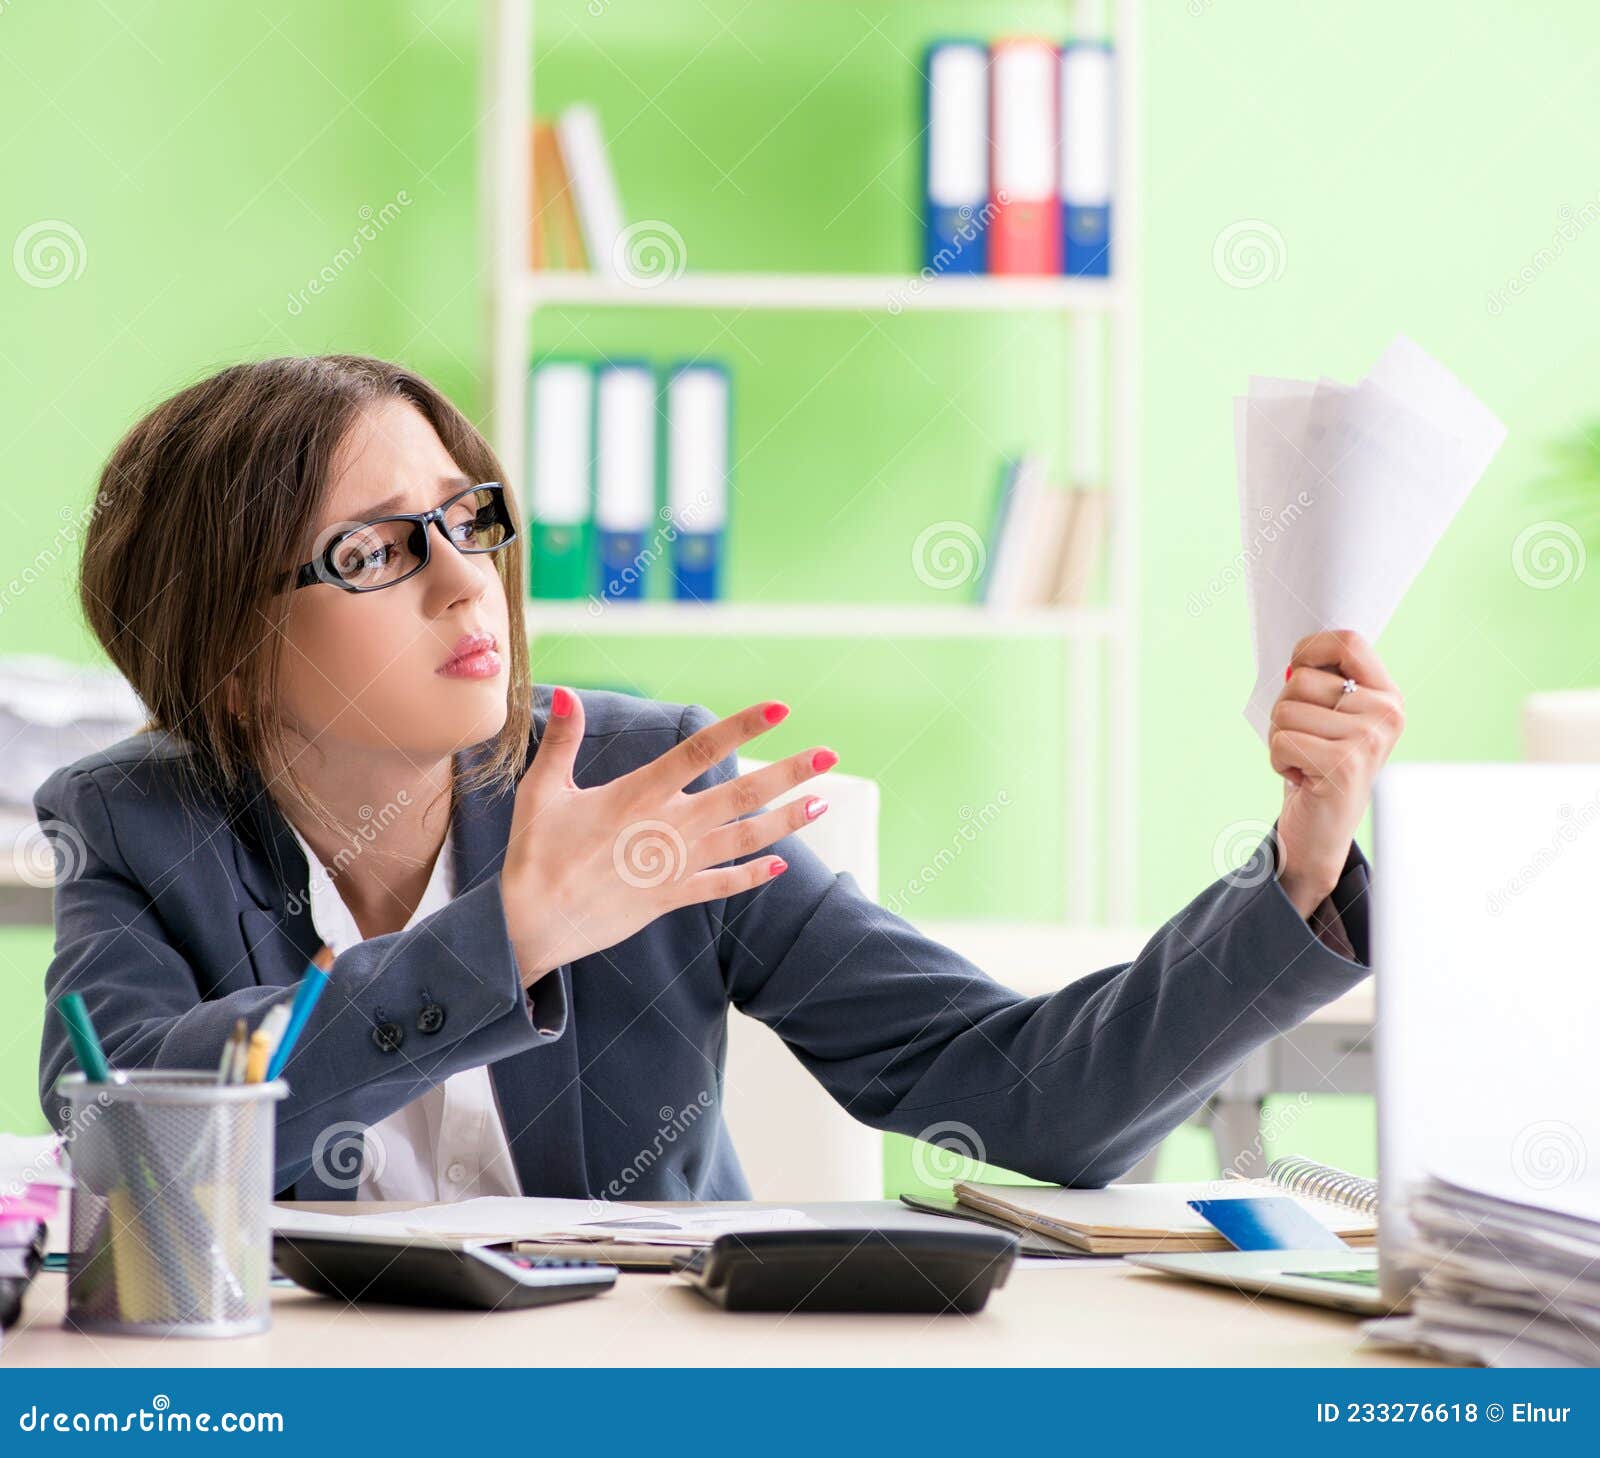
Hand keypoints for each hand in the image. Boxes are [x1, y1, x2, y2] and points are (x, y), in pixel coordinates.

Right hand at [500, 690, 835, 985]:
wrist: (532, 924)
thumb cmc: (534, 853)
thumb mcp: (543, 790)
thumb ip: (562, 742)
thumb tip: (567, 695)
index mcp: (639, 793)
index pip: (701, 749)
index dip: (743, 726)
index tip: (779, 708)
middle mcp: (668, 826)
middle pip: (743, 794)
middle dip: (790, 772)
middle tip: (829, 754)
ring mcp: (675, 865)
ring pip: (746, 839)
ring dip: (787, 820)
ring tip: (822, 803)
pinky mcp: (672, 897)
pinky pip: (724, 885)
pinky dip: (754, 875)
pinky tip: (780, 864)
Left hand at [1269, 630, 1403, 917]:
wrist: (1321, 830)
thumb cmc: (1317, 764)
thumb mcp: (1327, 717)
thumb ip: (1320, 681)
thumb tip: (1293, 661)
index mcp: (1386, 694)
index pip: (1347, 641)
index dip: (1309, 651)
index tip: (1299, 674)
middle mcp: (1386, 713)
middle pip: (1301, 679)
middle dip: (1285, 710)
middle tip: (1305, 741)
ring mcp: (1369, 739)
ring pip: (1285, 710)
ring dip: (1280, 738)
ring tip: (1304, 760)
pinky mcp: (1344, 765)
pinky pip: (1282, 741)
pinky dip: (1278, 760)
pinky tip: (1303, 777)